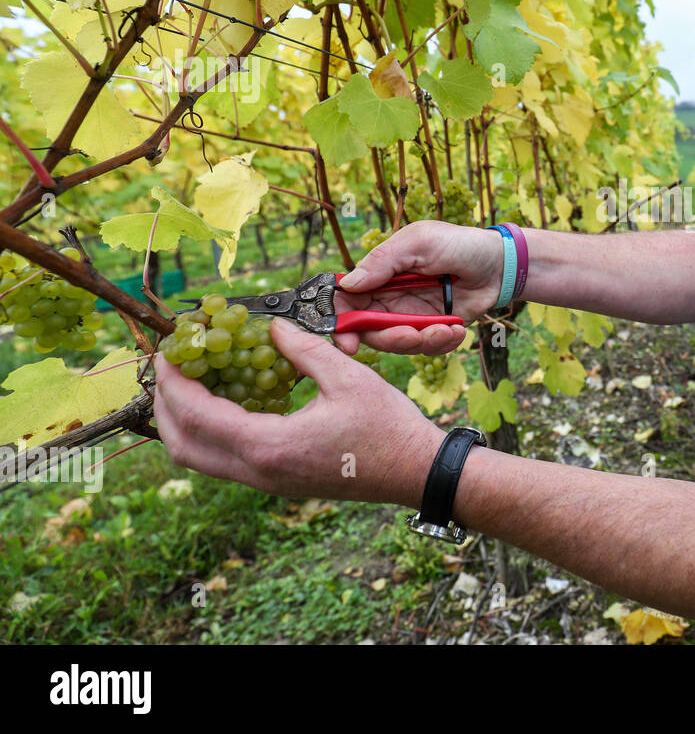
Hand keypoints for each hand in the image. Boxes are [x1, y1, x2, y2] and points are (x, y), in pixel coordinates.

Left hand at [154, 317, 442, 505]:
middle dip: (165, 405)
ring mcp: (266, 482)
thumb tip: (272, 326)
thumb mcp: (348, 377)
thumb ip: (303, 350)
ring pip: (199, 459)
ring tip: (190, 382)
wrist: (414, 472)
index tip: (169, 350)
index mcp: (269, 445)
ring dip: (182, 422)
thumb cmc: (387, 426)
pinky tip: (227, 400)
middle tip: (170, 367)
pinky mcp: (277, 482)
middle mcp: (258, 471)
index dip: (174, 381)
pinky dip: (209, 432)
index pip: (197, 415)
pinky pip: (223, 462)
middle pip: (182, 446)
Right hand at [332, 220, 501, 356]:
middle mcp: (389, 299)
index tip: (347, 342)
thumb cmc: (458, 243)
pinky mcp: (432, 330)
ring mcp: (410, 316)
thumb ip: (383, 261)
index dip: (339, 322)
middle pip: (369, 330)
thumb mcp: (419, 242)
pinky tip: (458, 330)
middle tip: (412, 335)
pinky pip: (427, 348)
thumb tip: (347, 284)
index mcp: (378, 274)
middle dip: (389, 339)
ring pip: (398, 343)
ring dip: (420, 342)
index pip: (346, 300)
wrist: (498, 263)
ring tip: (446, 329)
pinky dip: (441, 344)